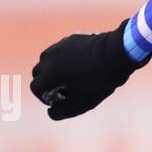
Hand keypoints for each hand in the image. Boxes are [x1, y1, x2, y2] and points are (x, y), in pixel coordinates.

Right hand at [30, 19, 150, 120]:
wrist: (116, 55)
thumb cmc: (99, 81)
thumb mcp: (82, 103)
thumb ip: (62, 112)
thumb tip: (50, 112)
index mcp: (49, 73)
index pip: (35, 87)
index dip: (43, 97)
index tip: (56, 101)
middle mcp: (50, 57)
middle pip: (38, 72)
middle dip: (46, 83)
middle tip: (62, 90)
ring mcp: (60, 45)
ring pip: (47, 59)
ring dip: (52, 70)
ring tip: (70, 78)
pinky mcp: (71, 38)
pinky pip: (60, 51)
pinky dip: (63, 60)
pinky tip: (80, 66)